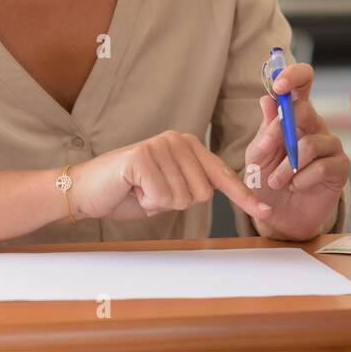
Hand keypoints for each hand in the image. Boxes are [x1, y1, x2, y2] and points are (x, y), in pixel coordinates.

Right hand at [69, 131, 272, 223]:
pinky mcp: (143, 156)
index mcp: (188, 146)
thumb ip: (192, 188)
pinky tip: (132, 188)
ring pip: (183, 198)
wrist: (86, 190)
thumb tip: (217, 193)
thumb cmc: (128, 192)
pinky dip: (147, 201)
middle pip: (202, 193)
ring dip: (159, 203)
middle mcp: (178, 140)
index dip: (243, 196)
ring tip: (140, 189)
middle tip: (151, 192)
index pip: (222, 174)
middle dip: (177, 203)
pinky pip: (163, 197)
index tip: (264, 212)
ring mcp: (161, 145)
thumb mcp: (168, 191)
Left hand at [244, 62, 349, 240]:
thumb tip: (265, 100)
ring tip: (276, 181)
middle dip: (281, 132)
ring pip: (310, 144)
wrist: (280, 216)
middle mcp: (315, 125)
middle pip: (306, 111)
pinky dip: (302, 179)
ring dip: (286, 167)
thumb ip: (264, 131)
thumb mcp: (258, 156)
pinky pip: (322, 167)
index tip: (279, 86)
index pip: (302, 83)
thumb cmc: (268, 181)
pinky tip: (295, 186)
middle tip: (267, 149)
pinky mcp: (340, 167)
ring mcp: (330, 145)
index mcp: (294, 116)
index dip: (293, 77)